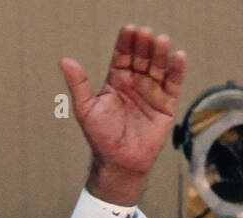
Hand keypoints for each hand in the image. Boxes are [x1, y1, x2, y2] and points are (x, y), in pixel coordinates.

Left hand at [60, 25, 186, 205]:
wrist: (118, 163)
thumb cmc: (100, 137)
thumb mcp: (85, 108)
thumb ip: (78, 84)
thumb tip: (65, 60)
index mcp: (116, 82)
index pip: (122, 56)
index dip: (126, 43)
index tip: (128, 29)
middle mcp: (135, 83)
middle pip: (142, 57)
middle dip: (144, 45)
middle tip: (145, 33)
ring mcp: (152, 91)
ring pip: (158, 66)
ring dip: (160, 53)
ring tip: (161, 41)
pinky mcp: (166, 103)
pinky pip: (174, 83)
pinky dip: (177, 70)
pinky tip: (177, 56)